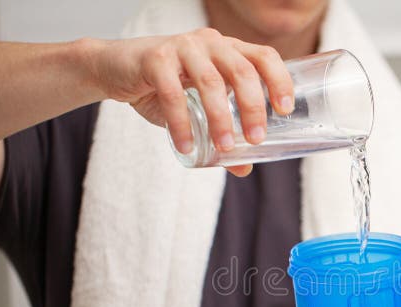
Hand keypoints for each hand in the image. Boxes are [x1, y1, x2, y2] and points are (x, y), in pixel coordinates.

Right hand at [88, 29, 294, 175]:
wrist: (115, 69)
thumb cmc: (165, 86)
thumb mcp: (199, 110)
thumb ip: (223, 134)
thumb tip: (246, 169)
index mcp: (229, 50)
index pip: (264, 56)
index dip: (279, 80)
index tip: (285, 110)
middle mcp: (210, 43)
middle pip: (242, 70)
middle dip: (253, 107)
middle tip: (256, 139)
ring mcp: (182, 46)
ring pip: (211, 81)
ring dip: (221, 118)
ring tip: (225, 147)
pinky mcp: (155, 57)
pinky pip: (173, 94)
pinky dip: (182, 123)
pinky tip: (186, 146)